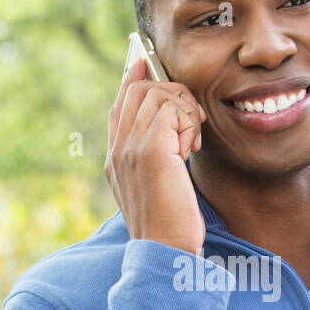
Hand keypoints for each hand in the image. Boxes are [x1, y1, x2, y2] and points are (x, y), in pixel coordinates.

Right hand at [105, 56, 206, 255]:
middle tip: (192, 121)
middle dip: (172, 92)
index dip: (132, 77)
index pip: (119, 102)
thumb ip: (156, 156)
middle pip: (138, 89)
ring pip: (157, 94)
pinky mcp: (151, 150)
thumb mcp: (159, 186)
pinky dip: (189, 125)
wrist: (166, 251)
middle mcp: (118, 149)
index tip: (142, 59)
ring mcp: (130, 148)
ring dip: (185, 111)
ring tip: (193, 143)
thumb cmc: (170, 225)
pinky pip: (172, 110)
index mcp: (116, 157)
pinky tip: (192, 151)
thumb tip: (171, 128)